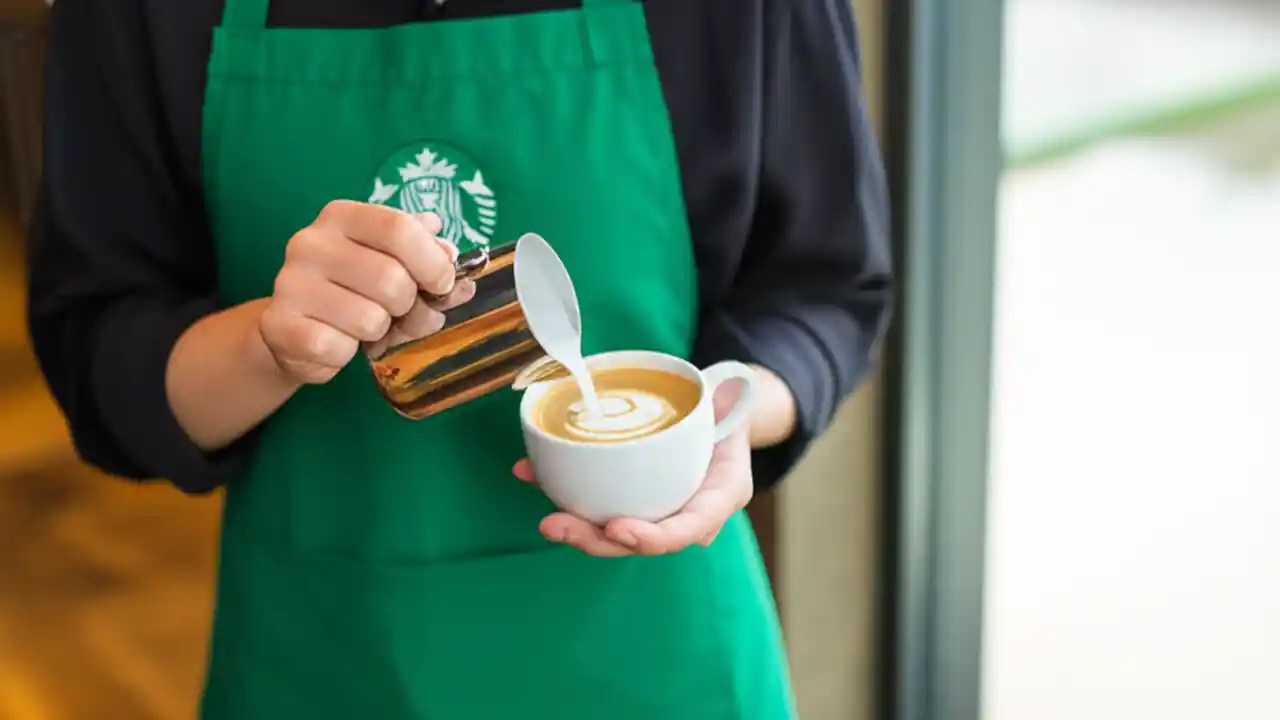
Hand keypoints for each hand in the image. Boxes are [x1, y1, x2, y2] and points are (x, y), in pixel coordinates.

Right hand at [258, 201, 475, 383]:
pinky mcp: (279, 325)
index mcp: (341, 217)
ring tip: (364, 326)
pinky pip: (340, 349)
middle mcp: (309, 243)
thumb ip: (427, 255)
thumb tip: (452, 256)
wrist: (294, 328)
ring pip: (370, 319)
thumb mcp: (393, 263)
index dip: (433, 262)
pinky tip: (338, 342)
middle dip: (408, 306)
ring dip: (379, 332)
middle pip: (392, 279)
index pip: (400, 229)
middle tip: (397, 312)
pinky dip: (349, 354)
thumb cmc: (354, 290)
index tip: (442, 284)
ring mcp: (289, 283)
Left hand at [512, 380, 754, 556]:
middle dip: (592, 540)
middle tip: (554, 525)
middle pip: (637, 542)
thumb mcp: (737, 406)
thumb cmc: (726, 410)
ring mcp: (656, 511)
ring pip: (611, 532)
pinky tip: (528, 474)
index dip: (650, 537)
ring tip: (543, 516)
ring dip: (573, 525)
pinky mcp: (629, 499)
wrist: (719, 416)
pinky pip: (596, 504)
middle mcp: (686, 515)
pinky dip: (560, 490)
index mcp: (718, 499)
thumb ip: (732, 400)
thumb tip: (729, 387)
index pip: (686, 530)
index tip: (616, 528)